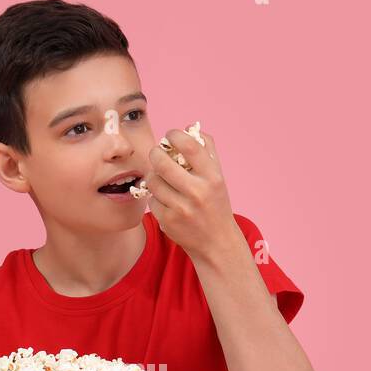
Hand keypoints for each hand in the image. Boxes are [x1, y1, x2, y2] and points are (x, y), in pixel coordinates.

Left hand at [143, 127, 245, 261]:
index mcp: (212, 177)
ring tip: (161, 178)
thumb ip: (207, 150)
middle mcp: (197, 192)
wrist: (216, 242)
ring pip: (153, 181)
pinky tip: (166, 200)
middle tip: (157, 154)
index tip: (170, 135)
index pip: (189, 145)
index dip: (174, 135)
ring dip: (154, 176)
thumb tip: (189, 127)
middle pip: (162, 162)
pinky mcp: (168, 222)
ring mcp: (181, 208)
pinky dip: (156, 197)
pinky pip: (152, 200)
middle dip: (155, 153)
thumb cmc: (215, 204)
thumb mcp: (218, 177)